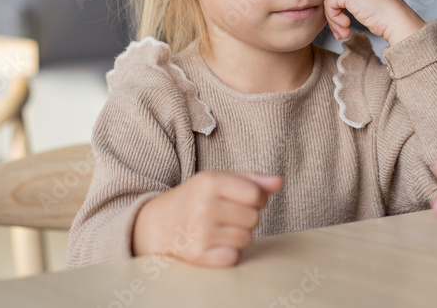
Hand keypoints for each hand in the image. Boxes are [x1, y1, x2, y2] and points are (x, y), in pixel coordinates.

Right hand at [132, 170, 282, 266]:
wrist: (156, 223)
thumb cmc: (195, 198)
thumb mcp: (218, 179)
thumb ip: (252, 179)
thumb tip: (279, 182)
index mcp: (210, 182)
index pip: (256, 194)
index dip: (259, 198)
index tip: (248, 200)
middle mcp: (204, 206)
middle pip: (254, 218)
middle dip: (247, 217)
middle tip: (228, 215)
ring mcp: (200, 232)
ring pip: (246, 238)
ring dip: (239, 235)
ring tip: (220, 228)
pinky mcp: (197, 255)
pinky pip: (233, 256)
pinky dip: (229, 252)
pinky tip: (215, 243)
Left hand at [323, 0, 424, 45]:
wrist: (397, 20)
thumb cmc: (386, 14)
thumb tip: (332, 4)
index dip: (339, 9)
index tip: (346, 24)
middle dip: (336, 16)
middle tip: (344, 32)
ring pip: (329, 0)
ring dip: (334, 21)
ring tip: (344, 32)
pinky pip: (329, 5)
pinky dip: (334, 20)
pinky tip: (347, 26)